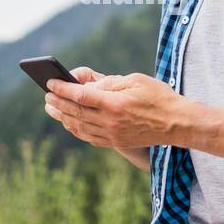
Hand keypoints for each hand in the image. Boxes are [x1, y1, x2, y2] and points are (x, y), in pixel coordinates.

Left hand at [44, 71, 187, 148]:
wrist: (177, 124)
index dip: (62, 89)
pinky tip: (70, 123)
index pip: (80, 95)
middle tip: (46, 96)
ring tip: (51, 109)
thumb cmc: (159, 97)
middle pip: (76, 112)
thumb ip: (110, 82)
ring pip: (79, 127)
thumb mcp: (136, 80)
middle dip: (58, 103)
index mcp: (114, 104)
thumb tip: (89, 86)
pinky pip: (89, 137)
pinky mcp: (116, 143)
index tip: (50, 83)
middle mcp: (110, 122)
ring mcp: (112, 135)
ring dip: (63, 117)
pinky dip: (76, 129)